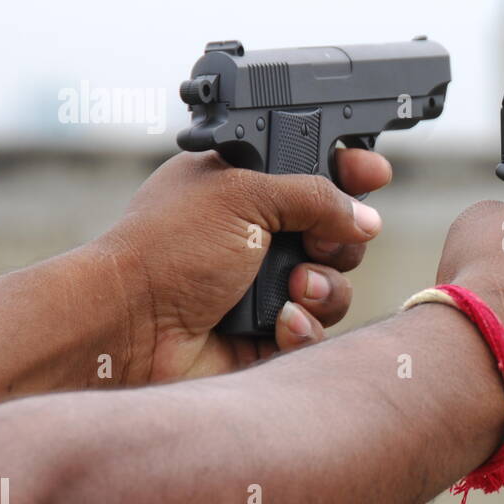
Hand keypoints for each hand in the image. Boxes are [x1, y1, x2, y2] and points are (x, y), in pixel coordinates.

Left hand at [101, 148, 390, 382]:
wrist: (130, 327)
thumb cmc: (167, 250)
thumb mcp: (244, 195)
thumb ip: (315, 195)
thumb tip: (367, 217)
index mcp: (244, 187)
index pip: (313, 170)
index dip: (348, 171)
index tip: (373, 173)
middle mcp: (257, 235)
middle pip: (338, 232)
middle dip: (338, 239)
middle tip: (313, 242)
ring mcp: (264, 286)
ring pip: (335, 284)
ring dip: (324, 286)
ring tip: (293, 289)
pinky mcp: (268, 333)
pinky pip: (316, 329)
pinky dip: (304, 325)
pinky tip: (280, 321)